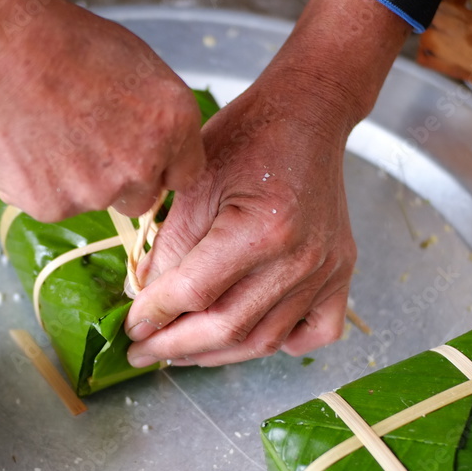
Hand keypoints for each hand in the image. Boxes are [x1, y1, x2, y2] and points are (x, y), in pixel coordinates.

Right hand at [0, 0, 204, 221]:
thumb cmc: (54, 40)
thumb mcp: (130, 64)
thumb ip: (150, 115)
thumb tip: (151, 139)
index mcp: (173, 123)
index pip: (185, 173)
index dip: (159, 166)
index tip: (140, 157)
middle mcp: (144, 164)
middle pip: (143, 197)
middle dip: (119, 180)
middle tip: (85, 143)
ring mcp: (99, 191)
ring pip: (95, 202)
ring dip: (77, 181)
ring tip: (47, 133)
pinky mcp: (54, 207)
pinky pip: (52, 204)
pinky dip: (39, 184)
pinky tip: (25, 144)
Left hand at [124, 0, 410, 366]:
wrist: (307, 116)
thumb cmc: (248, 138)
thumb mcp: (193, 183)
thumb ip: (169, 247)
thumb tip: (147, 300)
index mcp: (260, 230)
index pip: (195, 293)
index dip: (155, 315)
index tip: (131, 328)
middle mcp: (300, 259)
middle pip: (227, 328)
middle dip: (175, 347)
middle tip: (143, 352)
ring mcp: (326, 270)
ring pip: (263, 341)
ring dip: (216, 354)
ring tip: (180, 352)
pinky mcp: (340, 273)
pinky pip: (314, 332)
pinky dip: (282, 344)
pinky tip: (248, 338)